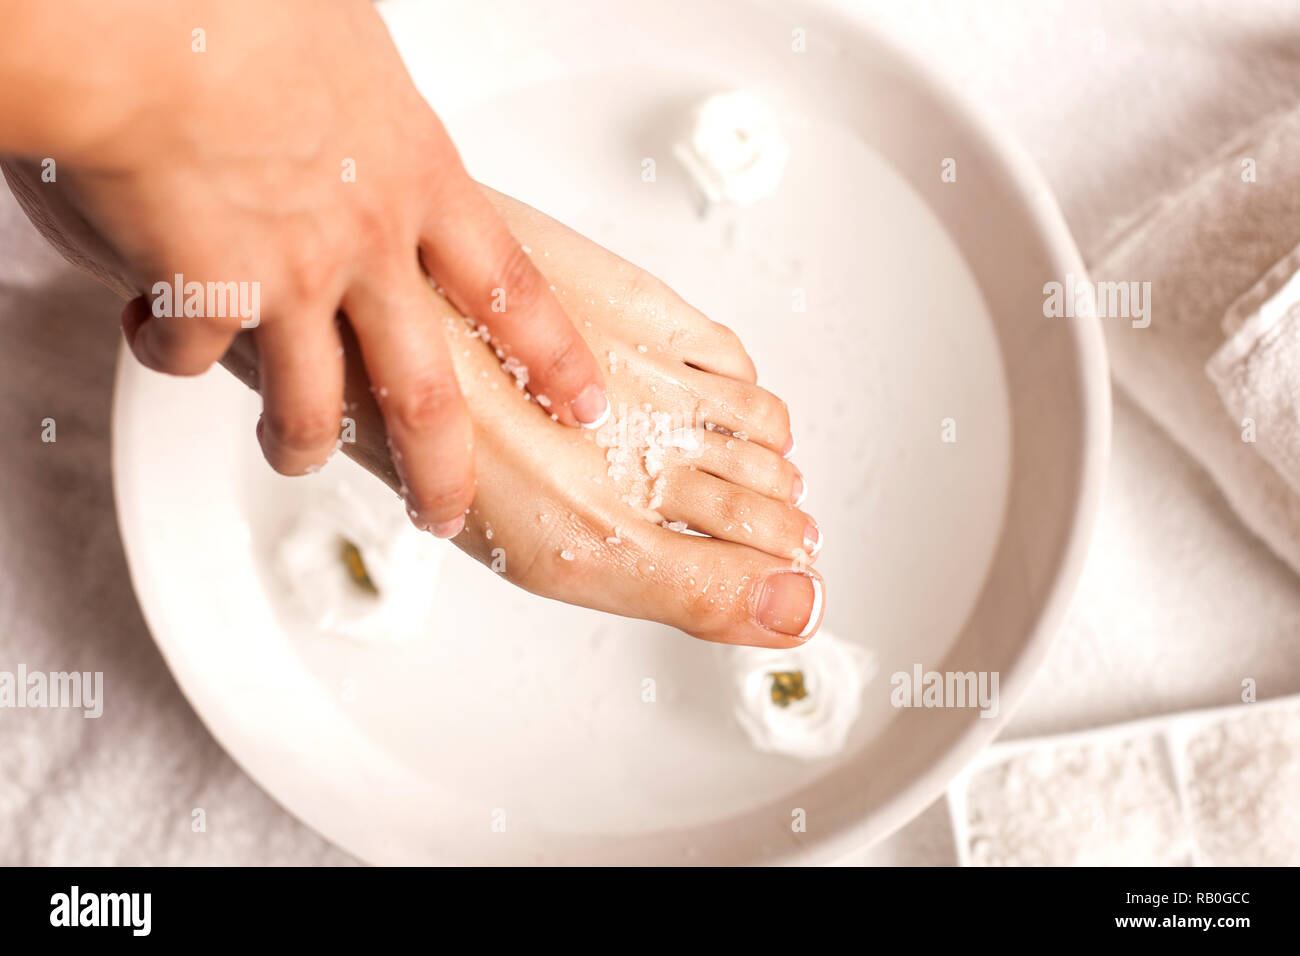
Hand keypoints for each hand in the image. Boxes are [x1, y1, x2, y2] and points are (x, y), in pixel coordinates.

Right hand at [0, 0, 607, 537]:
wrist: (155, 24)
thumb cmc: (248, 6)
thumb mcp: (352, 55)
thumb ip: (368, 119)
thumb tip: (350, 124)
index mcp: (417, 180)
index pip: (511, 289)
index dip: (552, 355)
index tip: (582, 405)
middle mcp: (366, 247)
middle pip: (426, 393)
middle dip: (439, 468)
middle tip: (444, 514)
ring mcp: (290, 281)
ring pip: (311, 408)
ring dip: (299, 445)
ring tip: (294, 456)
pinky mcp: (205, 298)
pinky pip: (194, 358)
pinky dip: (172, 352)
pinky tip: (151, 326)